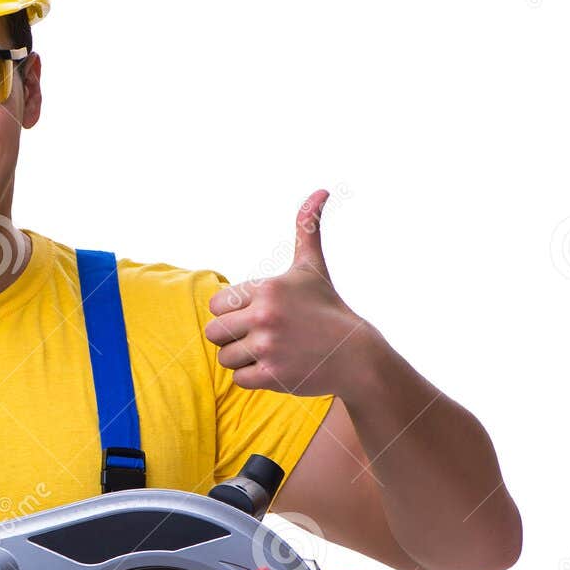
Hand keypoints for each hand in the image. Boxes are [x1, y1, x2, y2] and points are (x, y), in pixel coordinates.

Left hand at [203, 189, 377, 397]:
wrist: (355, 355)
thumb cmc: (327, 308)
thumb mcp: (312, 267)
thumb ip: (307, 228)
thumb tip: (320, 190)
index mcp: (266, 288)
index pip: (215, 305)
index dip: (233, 312)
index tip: (260, 314)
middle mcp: (264, 315)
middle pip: (214, 333)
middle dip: (234, 337)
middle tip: (263, 335)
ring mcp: (267, 346)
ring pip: (225, 358)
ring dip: (244, 359)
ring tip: (274, 351)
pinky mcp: (271, 375)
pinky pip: (239, 379)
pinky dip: (255, 377)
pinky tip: (279, 366)